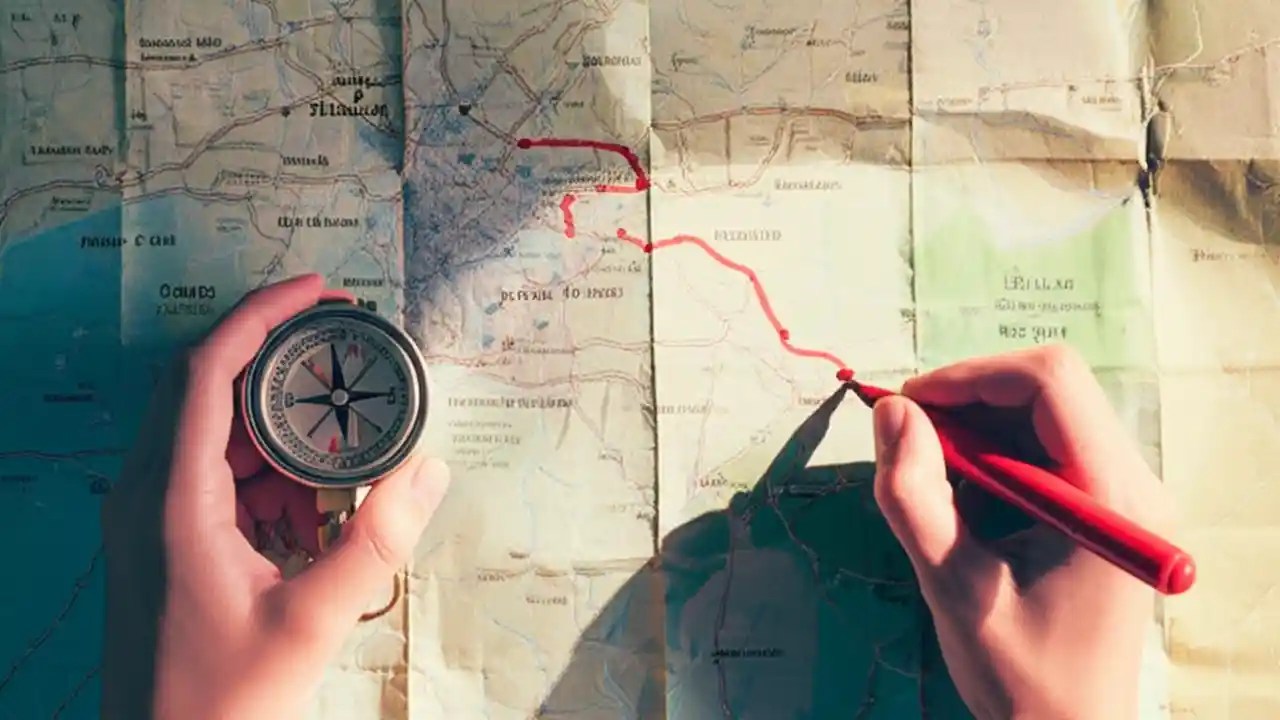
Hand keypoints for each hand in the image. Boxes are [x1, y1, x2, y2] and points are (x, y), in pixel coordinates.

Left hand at [101, 274, 450, 719]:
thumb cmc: (221, 700)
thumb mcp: (312, 621)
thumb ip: (376, 541)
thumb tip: (430, 471)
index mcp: (174, 501)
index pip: (207, 371)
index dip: (261, 314)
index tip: (317, 288)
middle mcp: (147, 495)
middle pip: (208, 389)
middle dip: (280, 365)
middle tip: (344, 351)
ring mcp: (149, 517)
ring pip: (214, 435)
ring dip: (279, 435)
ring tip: (340, 466)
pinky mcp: (161, 539)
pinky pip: (214, 477)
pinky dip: (267, 478)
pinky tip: (309, 518)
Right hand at [871, 345, 1169, 719]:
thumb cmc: (1018, 673)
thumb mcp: (952, 587)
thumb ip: (915, 497)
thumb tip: (892, 412)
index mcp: (1108, 496)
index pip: (1050, 382)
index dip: (971, 377)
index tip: (908, 407)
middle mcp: (1131, 481)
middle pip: (1048, 389)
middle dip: (967, 400)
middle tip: (908, 438)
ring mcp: (1123, 492)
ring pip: (1042, 412)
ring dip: (975, 429)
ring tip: (933, 481)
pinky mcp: (1104, 506)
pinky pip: (1044, 445)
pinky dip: (991, 454)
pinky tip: (964, 502)